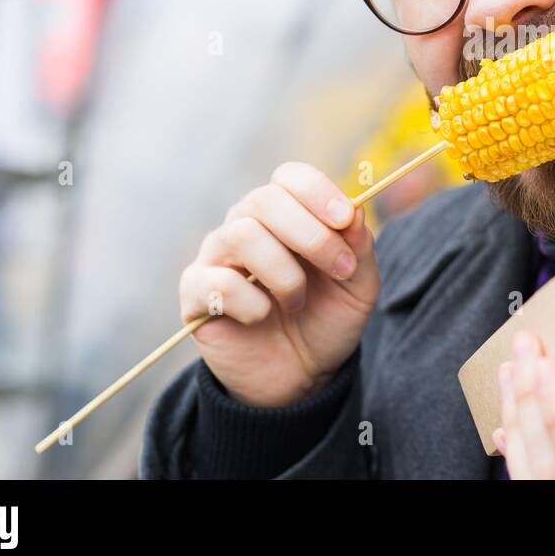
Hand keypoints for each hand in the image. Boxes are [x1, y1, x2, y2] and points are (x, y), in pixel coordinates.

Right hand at [179, 162, 378, 406]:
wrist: (301, 377)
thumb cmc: (326, 320)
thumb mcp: (358, 285)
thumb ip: (359, 245)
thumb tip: (354, 209)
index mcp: (285, 215)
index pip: (289, 178)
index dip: (317, 192)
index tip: (345, 219)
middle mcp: (245, 226)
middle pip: (265, 200)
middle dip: (311, 235)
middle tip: (340, 270)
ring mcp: (216, 258)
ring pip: (242, 234)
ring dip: (284, 273)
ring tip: (297, 301)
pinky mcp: (195, 295)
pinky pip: (217, 282)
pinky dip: (252, 303)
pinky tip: (262, 318)